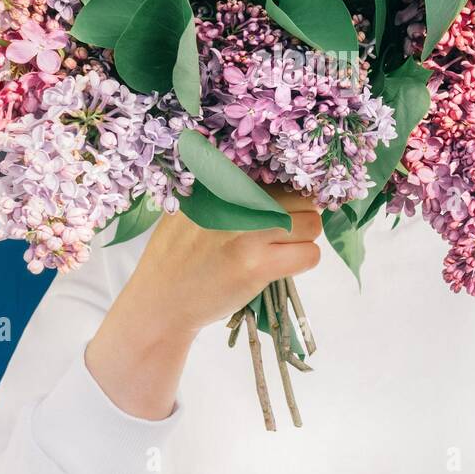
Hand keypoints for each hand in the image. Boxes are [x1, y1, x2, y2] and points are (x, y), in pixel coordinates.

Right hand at [84, 187, 322, 419]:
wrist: (162, 300)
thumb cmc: (178, 254)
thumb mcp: (191, 206)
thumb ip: (226, 189)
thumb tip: (273, 180)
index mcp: (221, 182)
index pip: (278, 173)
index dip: (288, 190)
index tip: (283, 204)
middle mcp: (236, 202)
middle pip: (302, 197)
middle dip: (299, 214)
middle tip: (282, 231)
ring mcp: (249, 234)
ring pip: (312, 224)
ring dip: (304, 238)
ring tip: (280, 248)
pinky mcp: (258, 267)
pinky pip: (309, 255)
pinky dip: (303, 260)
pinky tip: (281, 265)